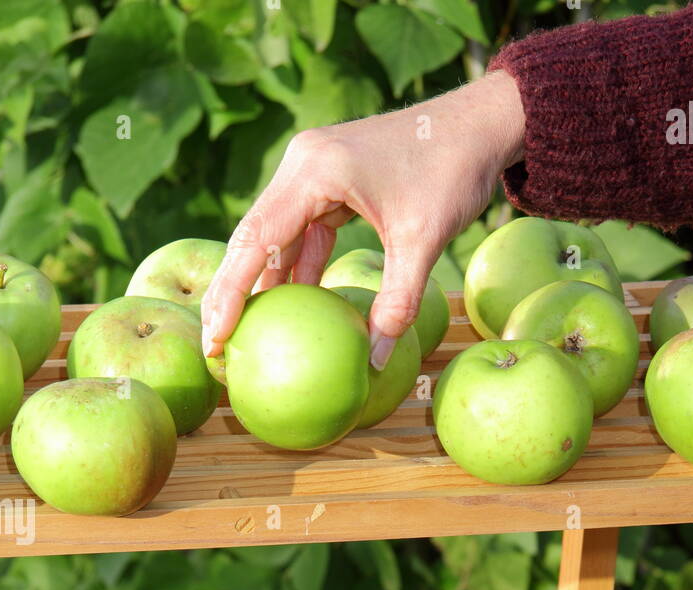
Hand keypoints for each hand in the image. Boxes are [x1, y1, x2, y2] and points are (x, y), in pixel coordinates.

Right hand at [201, 70, 524, 366]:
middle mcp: (302, 165)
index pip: (256, 240)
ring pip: (276, 235)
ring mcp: (313, 171)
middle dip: (234, 292)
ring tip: (249, 331)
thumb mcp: (423, 242)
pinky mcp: (330, 181)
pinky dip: (298, 267)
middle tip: (217, 345)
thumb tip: (373, 361)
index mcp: (313, 171)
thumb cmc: (451, 171)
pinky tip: (296, 305)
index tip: (215, 337)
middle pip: (253, 237)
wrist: (478, 125)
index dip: (231, 293)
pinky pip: (302, 231)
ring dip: (266, 282)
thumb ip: (397, 302)